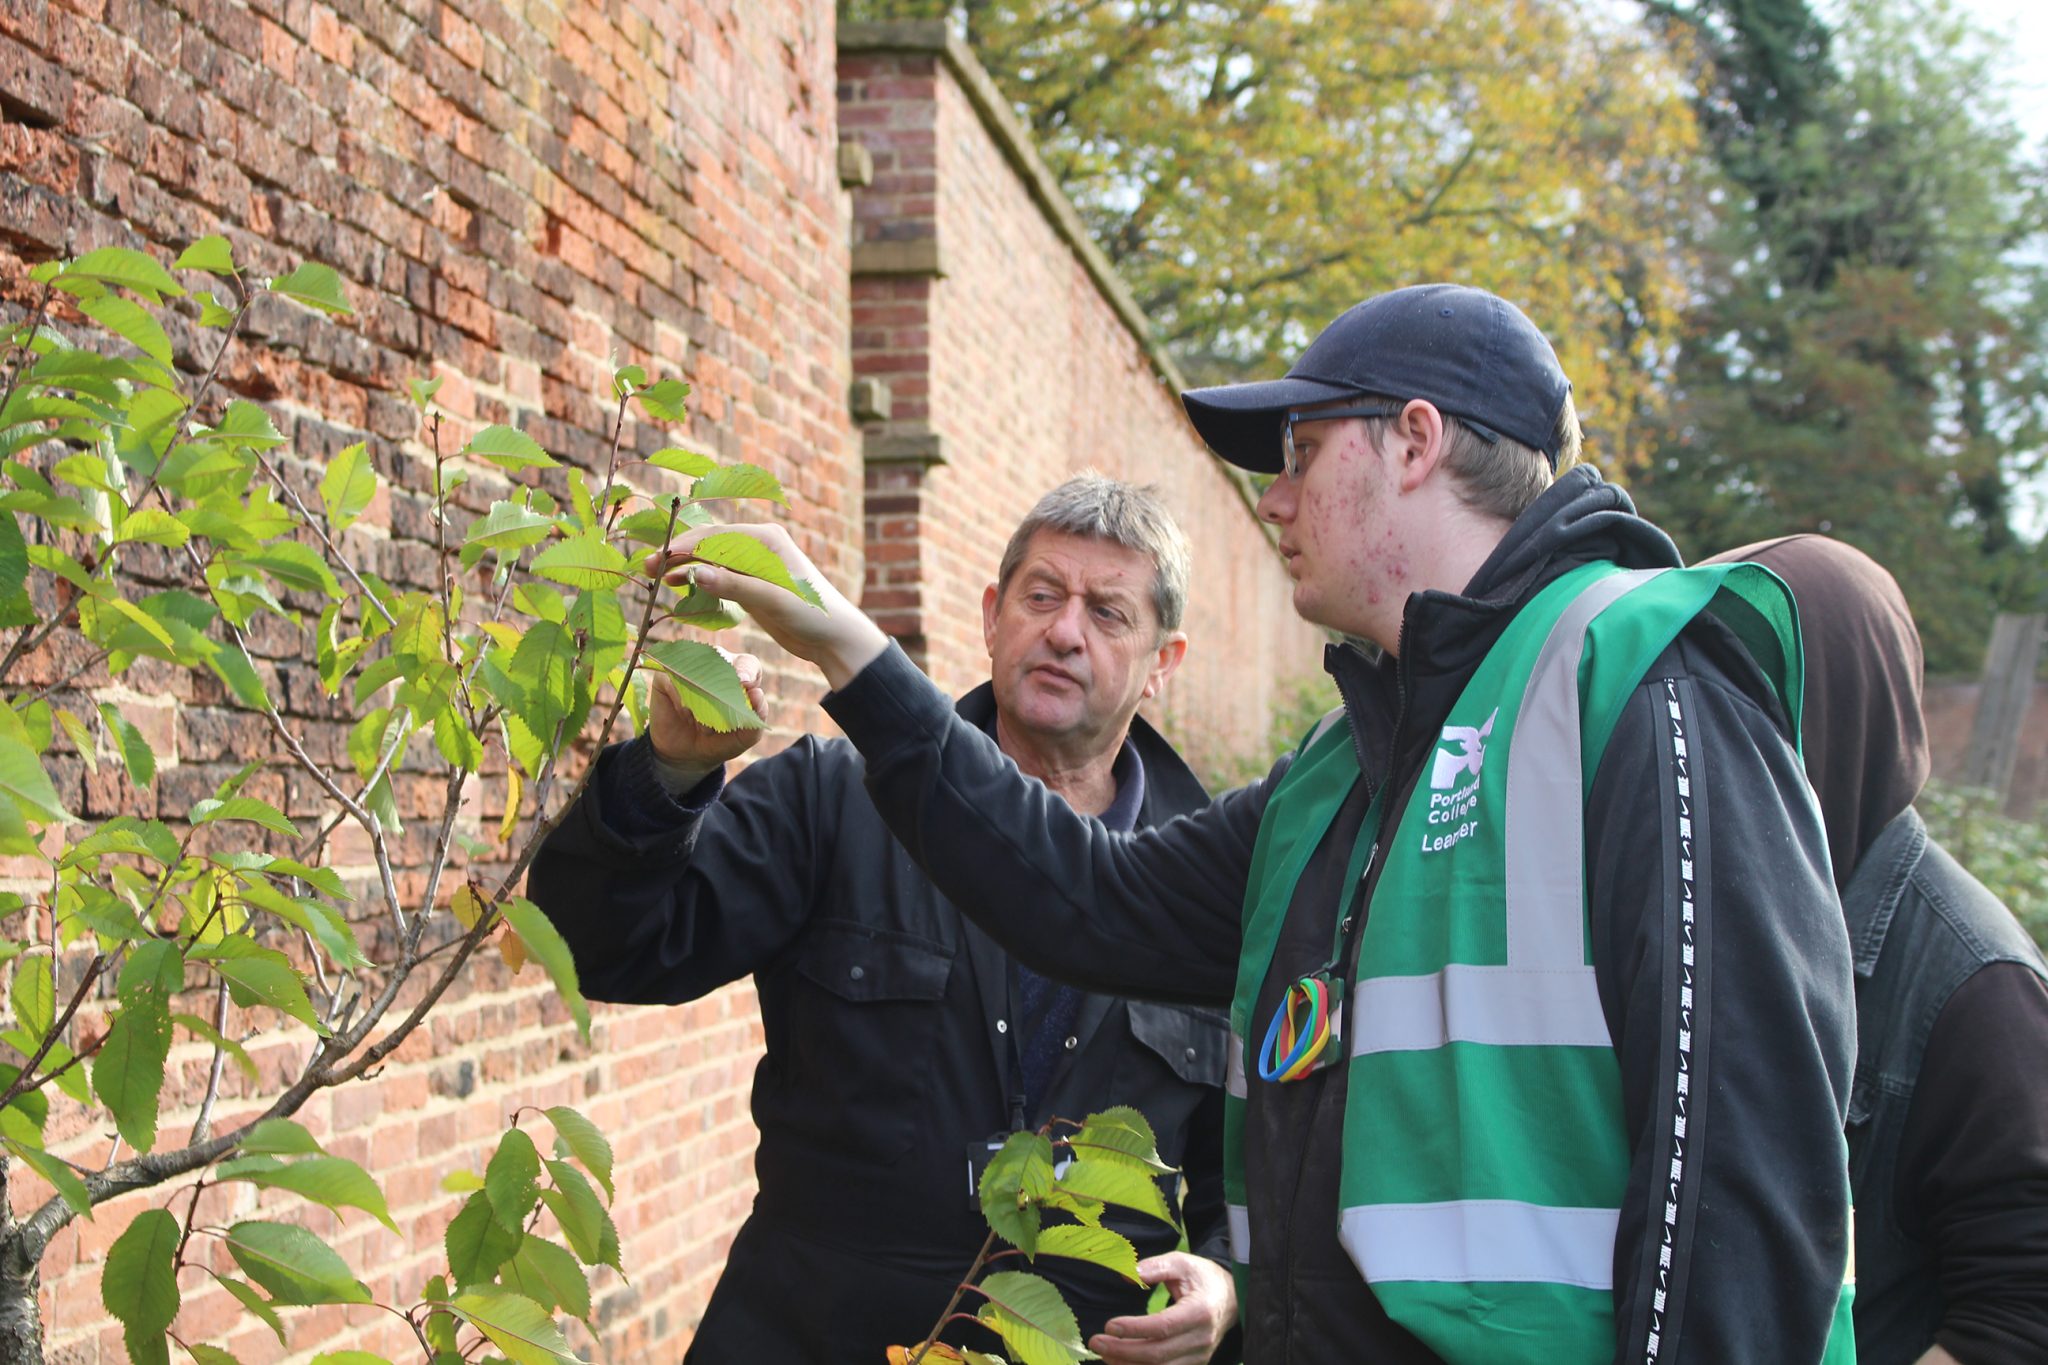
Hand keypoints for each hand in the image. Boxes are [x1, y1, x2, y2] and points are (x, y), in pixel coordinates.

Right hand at [646, 652, 766, 789]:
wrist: (687, 756)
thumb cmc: (720, 741)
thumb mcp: (744, 737)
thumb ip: (756, 719)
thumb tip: (757, 693)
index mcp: (740, 676)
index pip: (748, 664)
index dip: (747, 671)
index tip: (745, 683)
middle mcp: (715, 666)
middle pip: (721, 660)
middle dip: (723, 688)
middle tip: (723, 708)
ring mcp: (690, 669)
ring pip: (697, 672)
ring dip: (703, 700)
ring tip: (706, 727)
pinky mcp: (666, 677)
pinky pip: (675, 681)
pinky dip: (683, 702)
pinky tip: (687, 716)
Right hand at [654, 523, 889, 689]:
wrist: (835, 639)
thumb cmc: (812, 614)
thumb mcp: (773, 599)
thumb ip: (735, 585)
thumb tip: (696, 572)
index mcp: (766, 539)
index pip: (716, 536)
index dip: (685, 546)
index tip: (658, 558)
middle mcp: (758, 546)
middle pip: (709, 545)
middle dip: (678, 554)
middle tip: (647, 567)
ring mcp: (753, 566)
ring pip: (710, 561)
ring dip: (684, 567)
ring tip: (654, 577)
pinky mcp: (751, 585)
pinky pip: (718, 577)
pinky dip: (698, 580)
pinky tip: (678, 586)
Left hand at [1090, 1252, 1236, 1364]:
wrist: (1229, 1298)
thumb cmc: (1201, 1278)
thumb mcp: (1180, 1263)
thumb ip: (1155, 1267)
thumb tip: (1128, 1276)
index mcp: (1200, 1311)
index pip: (1164, 1326)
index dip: (1134, 1329)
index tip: (1109, 1325)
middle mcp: (1202, 1338)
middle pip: (1159, 1354)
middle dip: (1123, 1350)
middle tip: (1096, 1341)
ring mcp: (1199, 1356)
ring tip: (1104, 1354)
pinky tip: (1120, 1363)